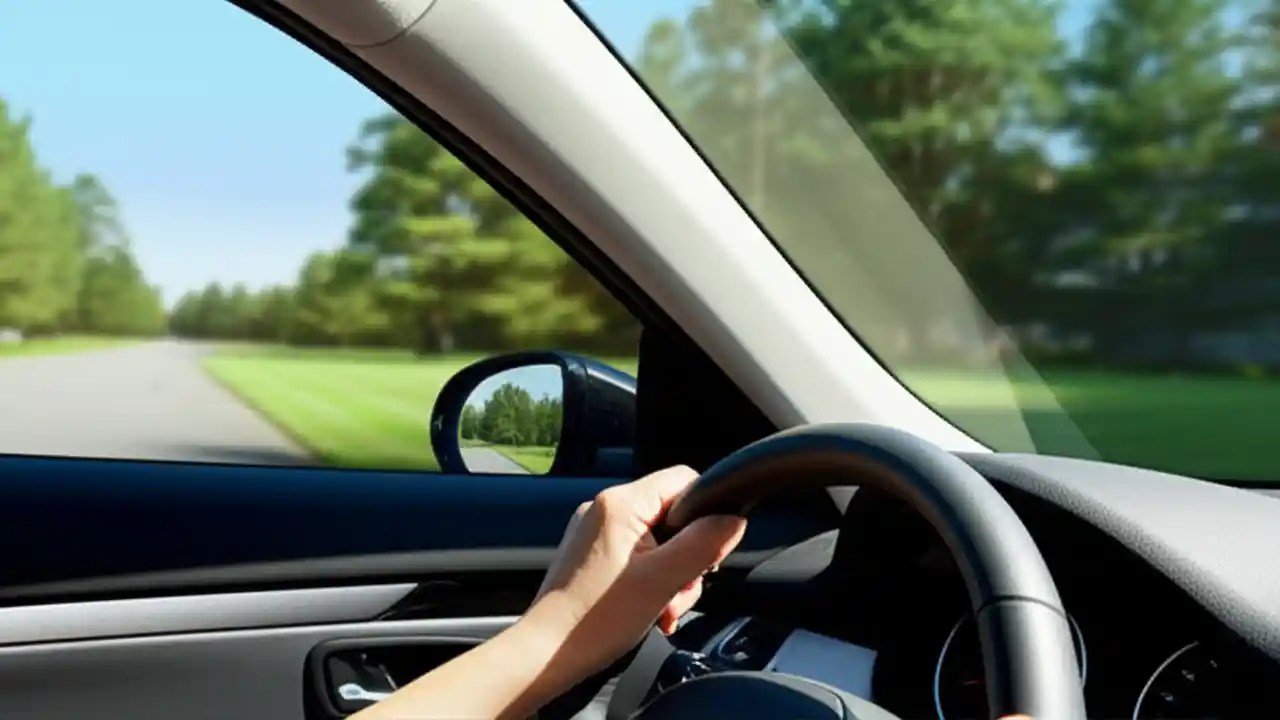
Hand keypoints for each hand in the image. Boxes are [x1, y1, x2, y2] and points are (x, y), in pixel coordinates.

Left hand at [528, 465, 747, 678]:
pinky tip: (650, 610)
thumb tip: (734, 519)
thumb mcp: (664, 580)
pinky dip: (652, 582)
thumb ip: (705, 544)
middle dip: (688, 558)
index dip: (707, 515)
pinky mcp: (592, 556)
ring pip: (659, 541)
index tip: (707, 557)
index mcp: (620, 503)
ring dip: (672, 577)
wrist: (546, 655)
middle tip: (679, 594)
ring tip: (662, 610)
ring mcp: (596, 533)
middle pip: (674, 516)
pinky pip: (638, 558)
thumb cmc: (595, 620)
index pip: (685, 481)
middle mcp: (604, 509)